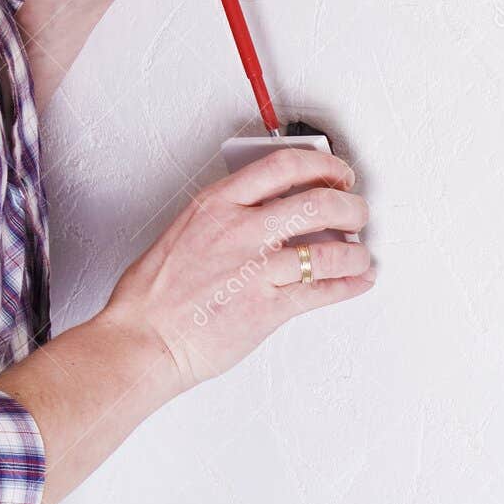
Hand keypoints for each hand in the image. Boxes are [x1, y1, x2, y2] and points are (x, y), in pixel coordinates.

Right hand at [100, 147, 373, 393]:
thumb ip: (228, 215)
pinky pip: (322, 291)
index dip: (322, 165)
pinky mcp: (267, 308)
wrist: (143, 337)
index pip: (284, 166)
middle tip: (356, 212)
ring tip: (359, 253)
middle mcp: (241, 231)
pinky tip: (357, 280)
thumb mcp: (186, 230)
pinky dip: (349, 285)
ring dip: (355, 251)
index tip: (335, 173)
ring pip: (329, 250)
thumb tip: (268, 209)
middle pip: (318, 202)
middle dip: (349, 206)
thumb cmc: (154, 292)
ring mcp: (256, 270)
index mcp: (217, 204)